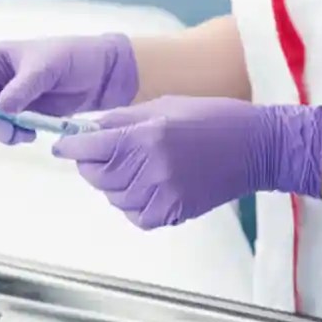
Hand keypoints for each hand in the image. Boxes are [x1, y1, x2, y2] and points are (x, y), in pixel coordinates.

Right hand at [0, 34, 138, 143]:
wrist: (102, 74)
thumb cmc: (74, 57)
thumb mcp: (46, 68)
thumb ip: (22, 88)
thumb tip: (0, 109)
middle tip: (12, 134)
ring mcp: (8, 98)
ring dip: (4, 133)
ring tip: (27, 135)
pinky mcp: (22, 114)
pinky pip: (9, 129)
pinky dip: (16, 135)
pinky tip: (32, 134)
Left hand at [51, 97, 321, 228]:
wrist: (257, 147)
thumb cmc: (212, 118)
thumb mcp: (162, 106)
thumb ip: (120, 120)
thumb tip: (86, 131)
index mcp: (146, 136)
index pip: (90, 147)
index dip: (71, 148)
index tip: (63, 146)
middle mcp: (151, 167)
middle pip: (97, 175)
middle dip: (92, 164)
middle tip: (102, 153)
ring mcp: (163, 194)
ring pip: (113, 197)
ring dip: (114, 184)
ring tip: (135, 167)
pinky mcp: (174, 212)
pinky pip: (135, 215)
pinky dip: (133, 203)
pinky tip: (148, 186)